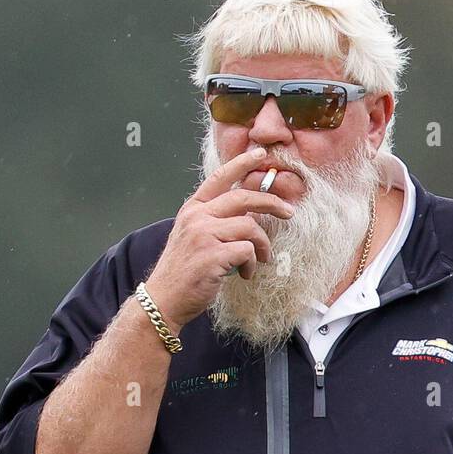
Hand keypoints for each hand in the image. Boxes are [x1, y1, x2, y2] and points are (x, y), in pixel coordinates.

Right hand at [144, 148, 294, 330]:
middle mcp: (197, 217)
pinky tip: (245, 274)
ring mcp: (204, 235)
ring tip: (262, 259)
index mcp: (193, 209)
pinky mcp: (213, 256)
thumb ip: (215, 222)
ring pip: (250, 227)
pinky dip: (252, 264)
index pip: (220, 178)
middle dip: (271, 203)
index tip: (260, 155)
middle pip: (243, 198)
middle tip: (289, 212)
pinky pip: (248, 251)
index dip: (242, 164)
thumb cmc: (183, 272)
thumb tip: (249, 216)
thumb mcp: (193, 237)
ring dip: (262, 245)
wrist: (164, 298)